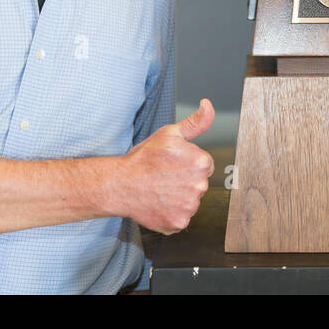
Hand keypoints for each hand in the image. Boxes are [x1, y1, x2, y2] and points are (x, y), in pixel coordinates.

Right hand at [111, 99, 215, 234]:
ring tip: (159, 189)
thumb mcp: (170, 133)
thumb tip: (208, 105)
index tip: (172, 164)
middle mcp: (200, 186)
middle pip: (199, 184)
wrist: (120, 183)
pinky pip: (181, 217)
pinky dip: (171, 213)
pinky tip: (158, 203)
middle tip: (163, 176)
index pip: (205, 165)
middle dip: (185, 180)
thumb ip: (196, 122)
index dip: (187, 163)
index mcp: (202, 162)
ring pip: (190, 201)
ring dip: (179, 197)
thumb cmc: (143, 158)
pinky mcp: (179, 222)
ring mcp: (190, 206)